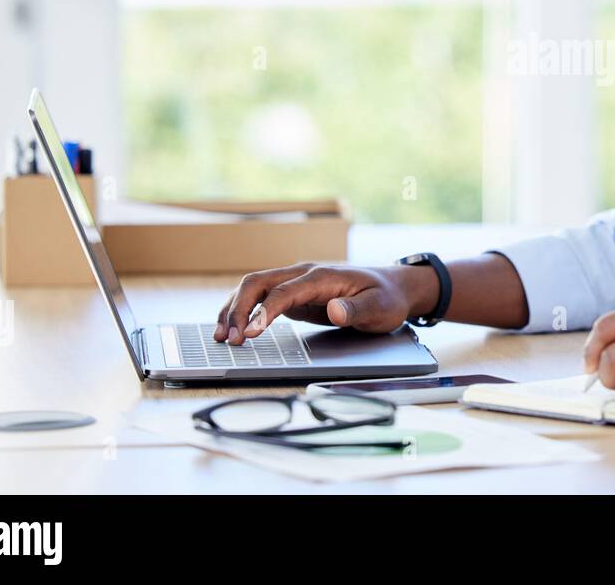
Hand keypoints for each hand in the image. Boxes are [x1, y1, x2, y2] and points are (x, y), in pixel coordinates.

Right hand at [214, 262, 434, 344]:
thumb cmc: (386, 298)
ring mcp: (296, 283)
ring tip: (221, 338)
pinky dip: (243, 311)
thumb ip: (357, 310)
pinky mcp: (294, 295)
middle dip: (237, 309)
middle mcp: (304, 274)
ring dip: (233, 309)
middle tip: (228, 339)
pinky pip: (261, 298)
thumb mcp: (379, 308)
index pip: (283, 290)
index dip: (264, 311)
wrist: (393, 287)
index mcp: (322, 276)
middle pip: (258, 283)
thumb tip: (334, 311)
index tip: (249, 333)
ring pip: (254, 288)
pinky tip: (233, 329)